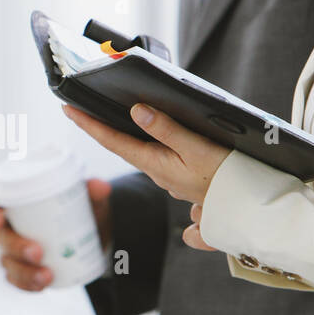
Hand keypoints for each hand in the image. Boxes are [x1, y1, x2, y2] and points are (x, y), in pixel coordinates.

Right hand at [0, 178, 111, 290]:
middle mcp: (8, 226)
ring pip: (8, 262)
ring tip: (47, 276)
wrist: (89, 233)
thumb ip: (91, 190)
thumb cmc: (78, 206)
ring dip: (24, 272)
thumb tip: (101, 187)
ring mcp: (12, 250)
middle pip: (0, 237)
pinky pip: (17, 280)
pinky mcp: (22, 269)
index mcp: (13, 201)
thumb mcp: (86, 196)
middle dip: (15, 247)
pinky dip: (27, 285)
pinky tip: (41, 287)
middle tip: (38, 251)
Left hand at [62, 104, 227, 251]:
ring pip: (135, 149)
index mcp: (155, 164)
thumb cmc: (225, 178)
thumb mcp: (196, 149)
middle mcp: (156, 171)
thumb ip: (166, 130)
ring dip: (116, 133)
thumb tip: (136, 112)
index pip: (112, 142)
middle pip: (118, 145)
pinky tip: (140, 133)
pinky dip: (139, 140)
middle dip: (96, 126)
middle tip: (76, 108)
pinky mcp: (180, 174)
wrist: (247, 206)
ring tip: (101, 116)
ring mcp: (168, 174)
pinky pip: (152, 153)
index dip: (88, 125)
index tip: (67, 109)